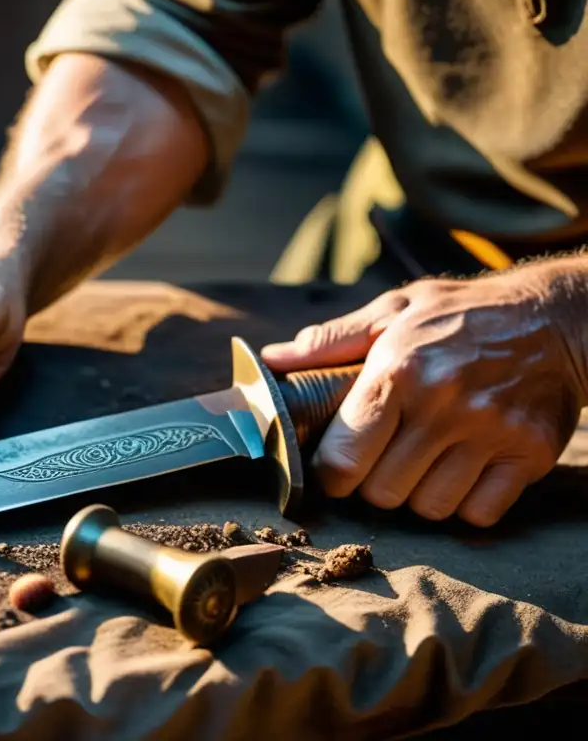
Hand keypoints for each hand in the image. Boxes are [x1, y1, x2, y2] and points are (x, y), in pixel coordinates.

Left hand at [261, 267, 587, 525]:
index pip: (344, 459)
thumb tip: (270, 361)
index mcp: (398, 371)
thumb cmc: (459, 315)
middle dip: (374, 482)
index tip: (334, 468)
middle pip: (383, 493)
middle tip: (385, 455)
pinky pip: (479, 512)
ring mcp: (490, 432)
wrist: (554, 317)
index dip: (330, 474)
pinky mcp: (529, 454)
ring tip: (427, 456)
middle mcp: (444, 405)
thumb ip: (329, 342)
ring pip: (430, 508)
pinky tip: (465, 466)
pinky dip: (467, 501)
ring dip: (420, 492)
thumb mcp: (391, 312)